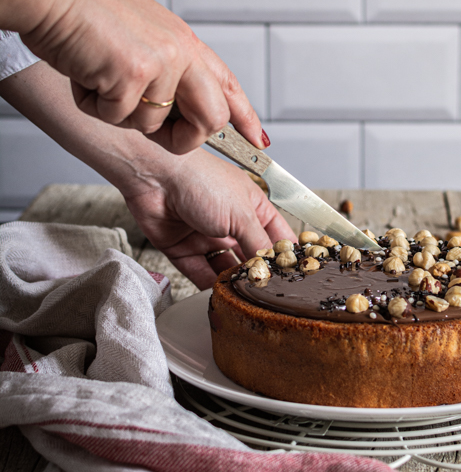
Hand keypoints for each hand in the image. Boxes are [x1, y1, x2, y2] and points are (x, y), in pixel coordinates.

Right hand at [0, 0, 266, 153]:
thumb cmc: (84, 10)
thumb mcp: (141, 34)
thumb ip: (165, 65)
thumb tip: (172, 107)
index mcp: (185, 41)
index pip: (228, 84)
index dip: (245, 117)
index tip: (259, 141)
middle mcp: (181, 52)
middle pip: (212, 120)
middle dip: (186, 139)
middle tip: (159, 132)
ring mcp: (161, 63)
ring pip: (151, 126)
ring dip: (117, 112)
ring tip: (99, 74)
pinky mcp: (133, 75)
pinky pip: (116, 117)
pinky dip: (92, 103)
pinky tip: (85, 72)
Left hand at [121, 148, 297, 288]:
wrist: (155, 176)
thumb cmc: (200, 179)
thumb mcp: (241, 214)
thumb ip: (258, 244)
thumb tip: (273, 267)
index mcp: (250, 207)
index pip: (275, 236)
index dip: (285, 255)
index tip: (293, 276)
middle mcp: (230, 222)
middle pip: (250, 255)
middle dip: (258, 272)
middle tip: (267, 291)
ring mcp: (206, 236)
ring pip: (225, 268)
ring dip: (234, 282)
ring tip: (245, 296)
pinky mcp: (183, 249)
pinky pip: (199, 273)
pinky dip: (209, 285)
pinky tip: (221, 294)